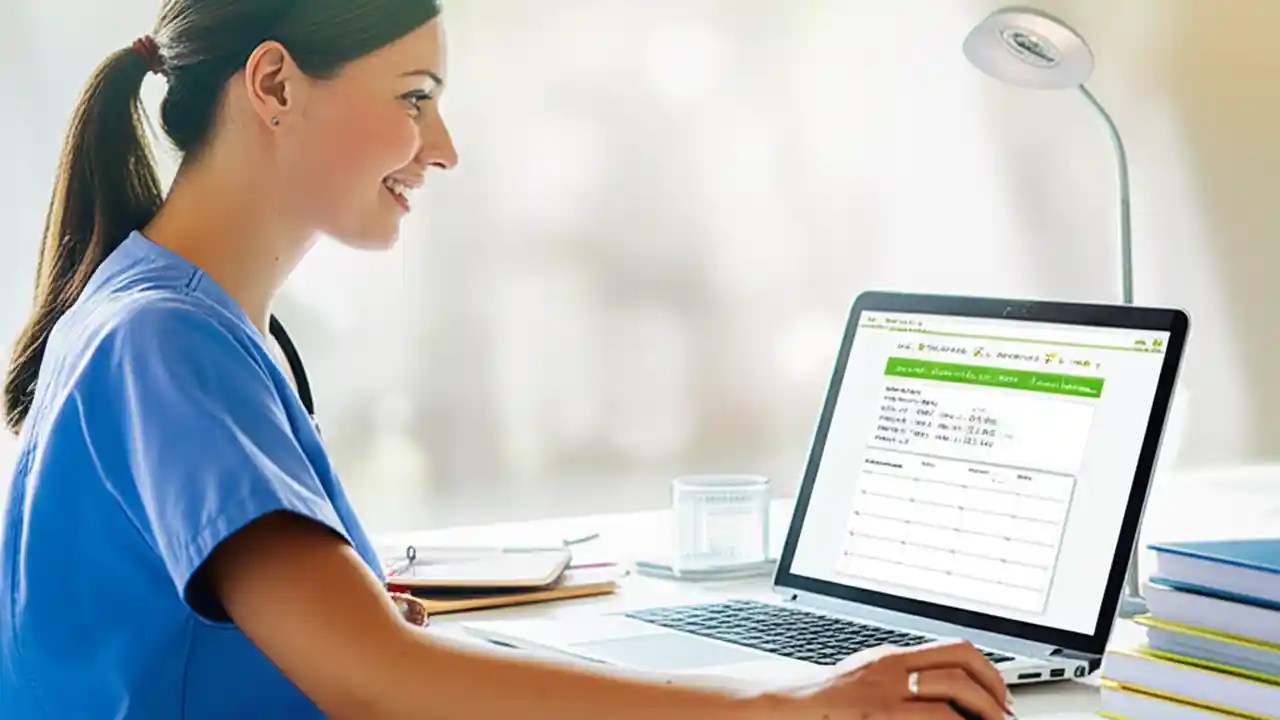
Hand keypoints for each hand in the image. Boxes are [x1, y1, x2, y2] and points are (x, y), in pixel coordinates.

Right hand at [760, 639, 1012, 718]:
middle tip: (1004, 712)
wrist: (794, 705)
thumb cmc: (831, 698)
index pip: (955, 648)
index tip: (1000, 693)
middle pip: (962, 663)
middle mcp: (895, 667)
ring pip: (954, 688)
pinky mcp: (883, 713)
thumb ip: (903, 675)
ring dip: (985, 708)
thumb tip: (944, 686)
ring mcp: (890, 690)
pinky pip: (935, 716)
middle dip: (993, 689)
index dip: (987, 669)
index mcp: (895, 656)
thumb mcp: (869, 675)